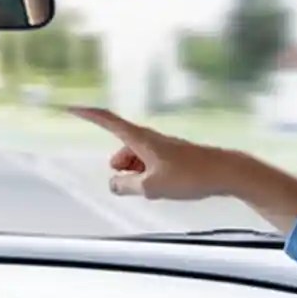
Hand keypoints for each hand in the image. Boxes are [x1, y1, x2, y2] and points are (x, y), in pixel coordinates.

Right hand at [69, 107, 246, 200]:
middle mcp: (149, 139)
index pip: (107, 121)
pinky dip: (147, 178)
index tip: (70, 108)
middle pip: (120, 152)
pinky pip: (148, 166)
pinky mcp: (171, 158)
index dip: (87, 114)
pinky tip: (165, 190)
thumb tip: (114, 183)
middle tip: (135, 186)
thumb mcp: (151, 187)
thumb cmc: (190, 176)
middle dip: (120, 169)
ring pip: (134, 162)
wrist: (226, 172)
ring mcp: (160, 148)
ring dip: (135, 177)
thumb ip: (125, 186)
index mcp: (141, 139)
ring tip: (156, 190)